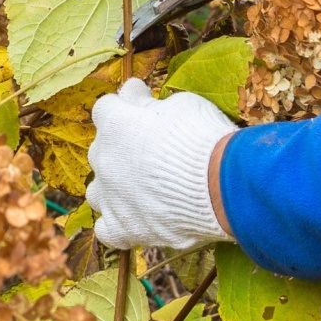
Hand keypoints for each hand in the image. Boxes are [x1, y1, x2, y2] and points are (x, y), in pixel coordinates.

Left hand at [84, 79, 234, 250]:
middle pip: (102, 150)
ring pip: (98, 191)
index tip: (142, 105)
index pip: (106, 109)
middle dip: (122, 147)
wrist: (222, 186)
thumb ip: (148, 101)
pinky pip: (107, 230)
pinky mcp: (123, 228)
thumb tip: (131, 90)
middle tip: (153, 151)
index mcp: (115, 124)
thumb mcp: (182, 104)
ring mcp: (110, 197)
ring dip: (114, 187)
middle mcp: (104, 160)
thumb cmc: (204, 137)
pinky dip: (118, 225)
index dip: (126, 107)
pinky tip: (135, 219)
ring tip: (140, 188)